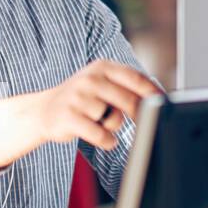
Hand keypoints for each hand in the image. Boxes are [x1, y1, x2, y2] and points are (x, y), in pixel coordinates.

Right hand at [0, 59, 159, 168]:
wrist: (42, 111)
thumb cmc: (80, 100)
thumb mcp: (101, 85)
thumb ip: (125, 89)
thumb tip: (157, 100)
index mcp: (101, 67)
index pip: (135, 78)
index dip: (153, 92)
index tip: (164, 104)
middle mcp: (89, 79)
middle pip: (128, 100)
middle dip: (138, 115)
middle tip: (141, 122)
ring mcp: (77, 98)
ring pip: (113, 118)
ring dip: (113, 127)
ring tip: (99, 122)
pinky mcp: (69, 117)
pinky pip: (100, 134)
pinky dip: (107, 140)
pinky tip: (103, 138)